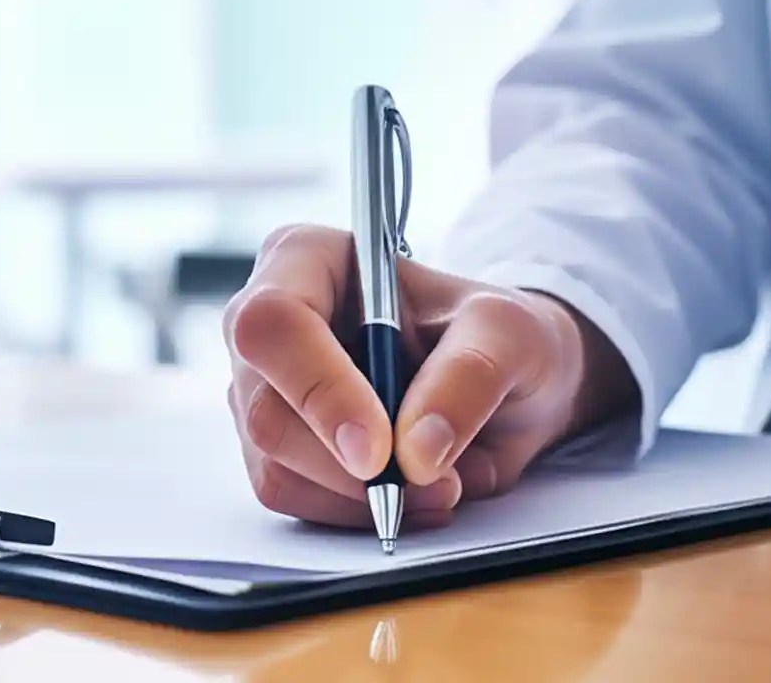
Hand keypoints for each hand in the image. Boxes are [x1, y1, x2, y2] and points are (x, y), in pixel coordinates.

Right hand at [223, 224, 635, 528]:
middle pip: (266, 410)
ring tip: (439, 483)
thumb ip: (469, 378)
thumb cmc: (494, 335)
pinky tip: (406, 492)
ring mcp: (261, 390)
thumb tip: (415, 452)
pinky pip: (291, 497)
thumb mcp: (509, 334)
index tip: (378, 450)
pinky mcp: (272, 447)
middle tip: (438, 481)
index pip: (273, 322)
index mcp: (305, 260)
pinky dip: (353, 511)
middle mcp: (266, 324)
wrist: (502, 384)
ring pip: (275, 465)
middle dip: (350, 466)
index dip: (318, 389)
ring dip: (360, 497)